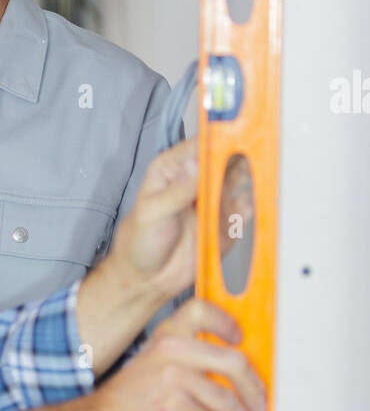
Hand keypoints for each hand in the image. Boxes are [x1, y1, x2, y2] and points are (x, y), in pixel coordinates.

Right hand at [91, 297, 267, 410]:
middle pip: (233, 361)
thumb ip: (189, 363)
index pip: (202, 311)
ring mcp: (174, 378)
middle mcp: (172, 350)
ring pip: (226, 400)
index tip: (241, 338)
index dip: (226, 323)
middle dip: (255, 389)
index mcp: (168, 336)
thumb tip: (231, 379)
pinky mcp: (174, 407)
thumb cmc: (128, 399)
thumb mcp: (155, 365)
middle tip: (261, 405)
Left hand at [108, 139, 255, 303]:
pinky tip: (268, 194)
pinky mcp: (227, 221)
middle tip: (262, 143)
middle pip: (225, 156)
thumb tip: (196, 163)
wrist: (148, 280)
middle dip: (244, 148)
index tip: (239, 130)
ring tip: (270, 163)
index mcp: (173, 169)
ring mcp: (214, 199)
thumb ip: (177, 190)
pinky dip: (259, 200)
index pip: (201, 144)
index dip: (220, 135)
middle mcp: (197, 180)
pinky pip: (248, 206)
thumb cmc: (140, 241)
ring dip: (256, 169)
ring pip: (241, 177)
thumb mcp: (153, 212)